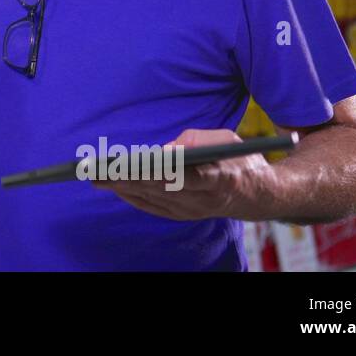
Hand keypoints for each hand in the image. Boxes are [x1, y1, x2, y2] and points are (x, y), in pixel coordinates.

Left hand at [94, 128, 276, 220]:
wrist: (258, 195)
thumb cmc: (238, 159)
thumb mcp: (226, 140)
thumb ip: (195, 140)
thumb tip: (162, 150)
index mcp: (220, 177)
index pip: (187, 176)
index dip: (160, 170)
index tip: (135, 162)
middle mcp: (205, 199)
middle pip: (162, 189)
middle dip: (129, 178)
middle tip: (102, 169)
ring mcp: (195, 211)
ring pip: (154, 199)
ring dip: (124, 188)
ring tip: (97, 177)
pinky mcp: (186, 216)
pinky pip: (154, 208)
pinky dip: (133, 197)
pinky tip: (114, 187)